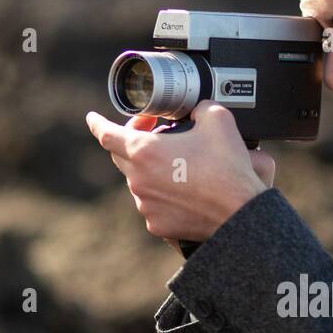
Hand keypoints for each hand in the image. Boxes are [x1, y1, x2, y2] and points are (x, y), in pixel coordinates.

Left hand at [85, 101, 268, 250]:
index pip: (106, 134)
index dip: (98, 123)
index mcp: (144, 151)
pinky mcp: (157, 224)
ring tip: (178, 167)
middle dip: (132, 143)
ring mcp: (146, 205)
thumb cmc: (227, 168)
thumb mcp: (217, 118)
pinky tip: (184, 191)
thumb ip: (198, 107)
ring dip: (150, 171)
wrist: (239, 213)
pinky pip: (153, 205)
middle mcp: (138, 179)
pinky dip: (163, 195)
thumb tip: (196, 110)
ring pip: (138, 182)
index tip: (93, 119)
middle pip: (121, 157)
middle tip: (153, 135)